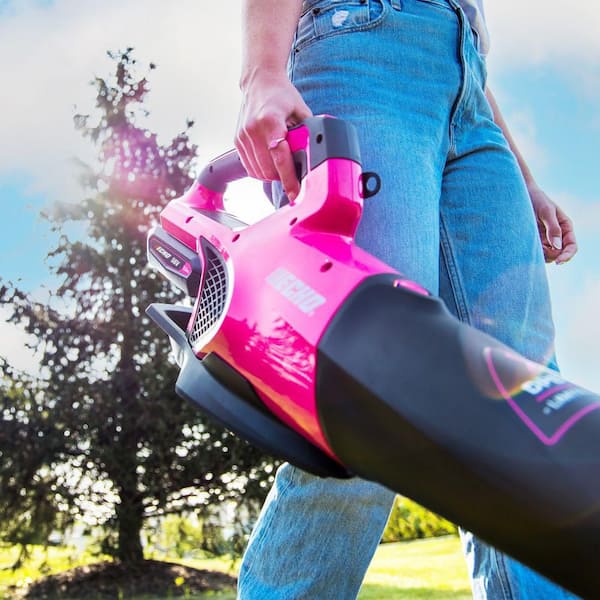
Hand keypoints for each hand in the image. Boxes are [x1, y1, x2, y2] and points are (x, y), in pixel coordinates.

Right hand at [236, 70, 312, 201]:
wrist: (259, 81)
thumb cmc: (282, 95)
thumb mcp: (301, 110)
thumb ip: (307, 134)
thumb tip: (316, 156)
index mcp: (270, 121)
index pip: (279, 158)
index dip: (289, 179)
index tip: (296, 193)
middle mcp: (253, 130)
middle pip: (268, 170)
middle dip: (282, 178)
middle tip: (293, 176)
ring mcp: (243, 136)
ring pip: (258, 172)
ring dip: (271, 176)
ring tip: (281, 167)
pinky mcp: (237, 141)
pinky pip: (250, 167)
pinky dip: (261, 171)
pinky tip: (270, 163)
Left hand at [528, 182, 576, 264]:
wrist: (521, 195)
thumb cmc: (537, 200)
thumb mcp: (546, 212)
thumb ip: (553, 228)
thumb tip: (558, 247)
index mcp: (565, 227)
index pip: (571, 246)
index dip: (567, 256)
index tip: (558, 262)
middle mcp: (557, 235)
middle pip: (559, 254)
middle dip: (551, 255)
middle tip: (539, 250)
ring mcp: (545, 239)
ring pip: (547, 256)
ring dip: (541, 255)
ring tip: (531, 245)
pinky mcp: (534, 240)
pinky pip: (536, 252)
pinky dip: (533, 253)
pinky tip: (526, 247)